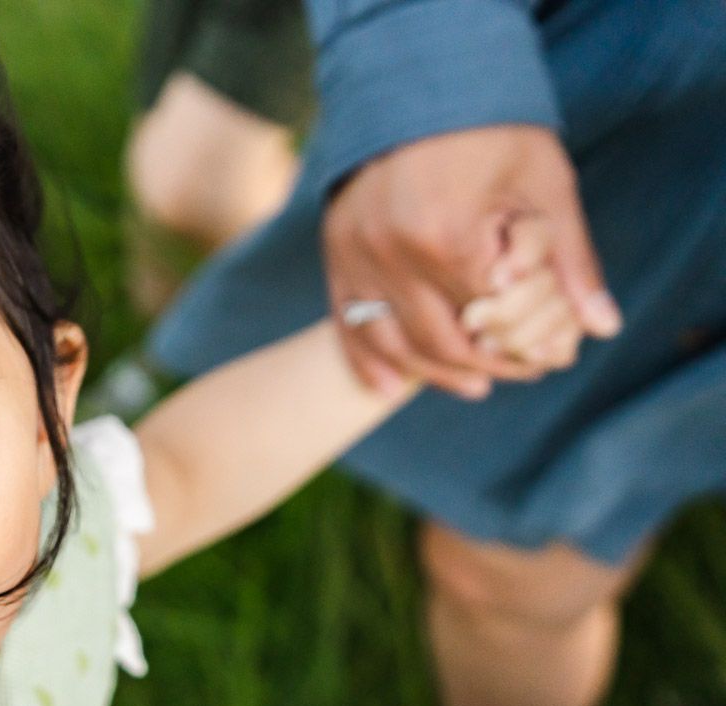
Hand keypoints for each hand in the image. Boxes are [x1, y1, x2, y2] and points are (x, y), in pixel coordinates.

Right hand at [323, 125, 621, 399]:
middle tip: (515, 375)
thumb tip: (600, 327)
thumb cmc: (490, 129)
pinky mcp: (335, 257)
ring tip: (471, 385)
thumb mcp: (543, 183)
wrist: (415, 85)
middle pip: (441, 341)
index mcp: (446, 237)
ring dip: (432, 374)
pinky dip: (366, 362)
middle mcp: (392, 256)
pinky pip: (345, 325)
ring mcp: (357, 258)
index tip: (546, 357)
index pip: (489, 320)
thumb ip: (568, 259)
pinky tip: (388, 389)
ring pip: (393, 343)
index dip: (522, 345)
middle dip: (484, 366)